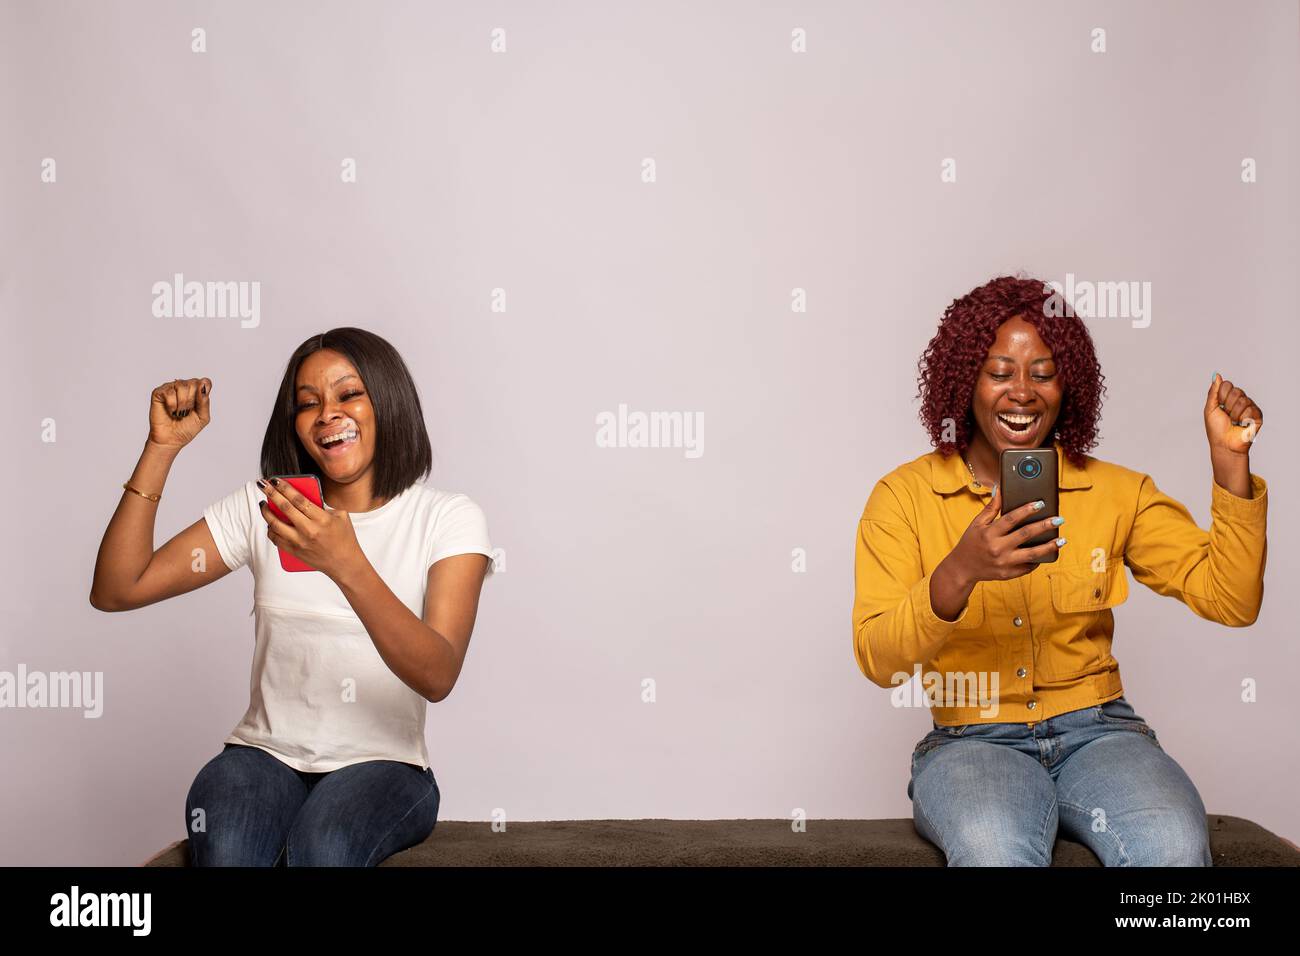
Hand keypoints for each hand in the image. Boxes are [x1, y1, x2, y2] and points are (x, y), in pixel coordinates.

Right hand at [148, 378, 211, 448]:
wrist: (171, 439)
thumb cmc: (186, 428)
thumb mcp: (202, 418)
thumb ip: (205, 402)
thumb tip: (202, 387)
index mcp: (197, 392)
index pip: (205, 381)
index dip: (204, 391)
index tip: (199, 403)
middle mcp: (184, 387)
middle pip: (194, 383)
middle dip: (192, 401)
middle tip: (186, 411)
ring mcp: (171, 388)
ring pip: (181, 385)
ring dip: (182, 403)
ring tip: (179, 412)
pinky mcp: (159, 392)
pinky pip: (169, 392)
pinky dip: (172, 405)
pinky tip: (170, 411)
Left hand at [257, 478, 364, 579]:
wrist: (344, 564)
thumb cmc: (345, 539)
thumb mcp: (341, 517)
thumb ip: (324, 506)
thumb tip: (305, 498)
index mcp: (322, 519)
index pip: (299, 499)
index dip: (285, 488)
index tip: (276, 480)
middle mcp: (309, 530)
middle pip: (284, 508)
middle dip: (271, 494)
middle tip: (263, 485)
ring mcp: (300, 542)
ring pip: (275, 524)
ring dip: (266, 512)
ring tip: (263, 504)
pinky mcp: (294, 551)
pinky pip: (276, 539)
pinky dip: (270, 529)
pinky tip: (270, 522)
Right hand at [944, 482, 1065, 584]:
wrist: (962, 568)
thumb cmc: (971, 542)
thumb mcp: (977, 523)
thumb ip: (991, 507)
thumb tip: (999, 488)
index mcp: (989, 533)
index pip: (1010, 519)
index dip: (1026, 510)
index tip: (1040, 503)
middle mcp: (997, 548)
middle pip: (1025, 535)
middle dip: (1044, 526)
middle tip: (1059, 519)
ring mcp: (1003, 562)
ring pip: (1031, 554)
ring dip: (1049, 546)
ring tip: (1062, 540)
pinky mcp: (1008, 574)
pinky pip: (1027, 567)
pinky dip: (1038, 560)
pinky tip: (1048, 553)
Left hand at [1205, 372, 1261, 455]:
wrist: (1224, 444)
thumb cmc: (1216, 429)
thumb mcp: (1210, 409)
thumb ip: (1213, 392)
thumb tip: (1216, 375)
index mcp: (1228, 397)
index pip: (1227, 385)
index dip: (1221, 396)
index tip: (1219, 407)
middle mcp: (1240, 400)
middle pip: (1236, 391)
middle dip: (1227, 406)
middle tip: (1227, 416)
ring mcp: (1250, 407)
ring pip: (1243, 401)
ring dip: (1234, 414)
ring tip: (1234, 422)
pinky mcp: (1258, 415)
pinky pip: (1251, 410)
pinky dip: (1243, 419)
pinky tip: (1242, 425)